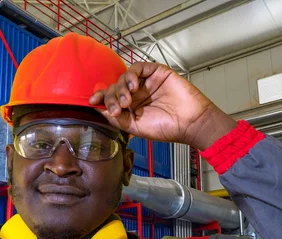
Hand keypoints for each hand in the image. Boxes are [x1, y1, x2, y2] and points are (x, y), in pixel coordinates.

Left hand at [88, 62, 235, 149]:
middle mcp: (137, 94)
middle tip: (117, 108)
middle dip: (111, 97)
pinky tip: (133, 87)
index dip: (100, 97)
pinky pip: (139, 67)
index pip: (110, 98)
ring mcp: (146, 82)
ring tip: (127, 100)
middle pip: (115, 87)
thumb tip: (97, 109)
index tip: (92, 101)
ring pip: (124, 76)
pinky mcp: (156, 72)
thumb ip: (116, 118)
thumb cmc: (165, 128)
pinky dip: (132, 75)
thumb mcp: (134, 126)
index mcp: (131, 107)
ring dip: (121, 87)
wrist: (189, 123)